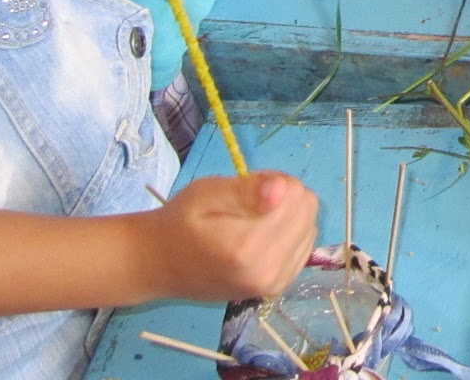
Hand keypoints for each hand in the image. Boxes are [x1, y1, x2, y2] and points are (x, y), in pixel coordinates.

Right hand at [143, 172, 318, 301]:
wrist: (160, 266)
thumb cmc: (180, 224)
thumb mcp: (206, 194)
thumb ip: (246, 190)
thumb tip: (284, 188)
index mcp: (248, 248)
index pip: (296, 194)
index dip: (275, 182)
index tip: (248, 189)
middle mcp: (268, 272)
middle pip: (307, 209)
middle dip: (284, 198)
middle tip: (248, 204)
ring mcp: (275, 284)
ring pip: (309, 226)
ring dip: (288, 216)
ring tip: (251, 220)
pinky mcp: (277, 288)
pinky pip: (304, 246)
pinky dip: (289, 235)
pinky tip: (261, 236)